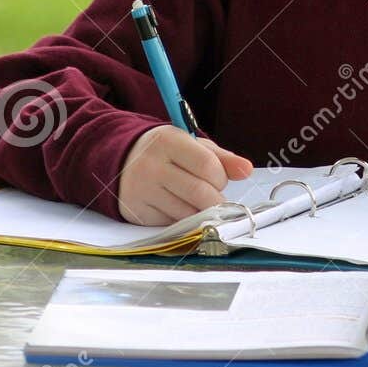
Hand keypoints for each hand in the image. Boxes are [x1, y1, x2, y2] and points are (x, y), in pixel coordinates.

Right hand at [117, 125, 253, 224]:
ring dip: (200, 212)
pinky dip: (182, 220)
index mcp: (167, 141)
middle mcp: (151, 166)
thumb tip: (247, 169)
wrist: (120, 160)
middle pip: (200, 194)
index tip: (217, 178)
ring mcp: (142, 191)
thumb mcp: (191, 146)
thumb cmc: (165, 153)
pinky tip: (176, 206)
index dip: (220, 177)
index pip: (208, 166)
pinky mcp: (138, 212)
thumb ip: (221, 158)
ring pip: (188, 214)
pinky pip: (172, 224)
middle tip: (212, 196)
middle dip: (215, 200)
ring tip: (194, 200)